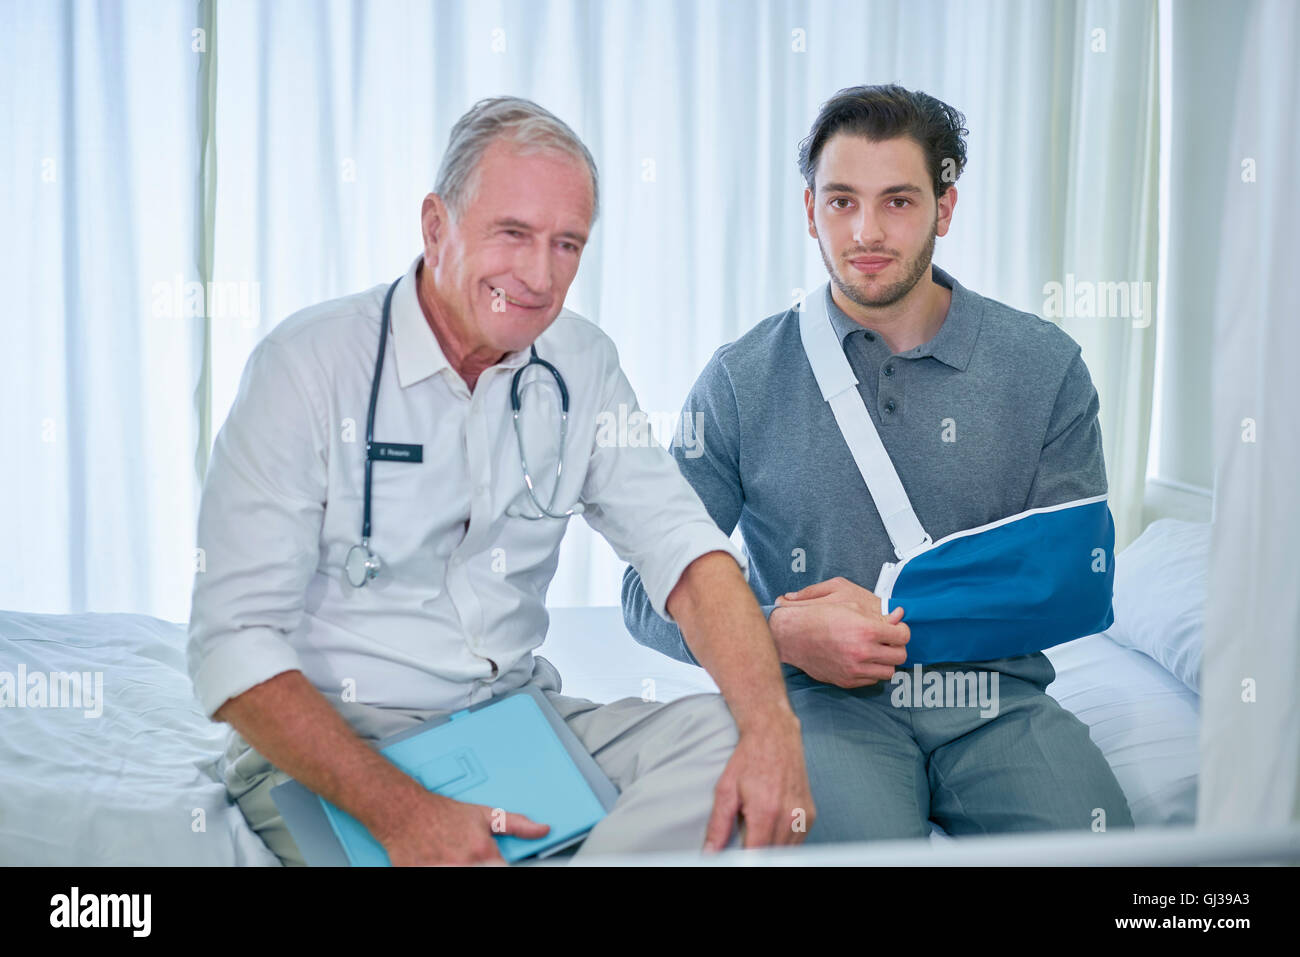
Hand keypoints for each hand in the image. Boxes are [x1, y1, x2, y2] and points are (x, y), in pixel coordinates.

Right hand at [373, 790, 549, 865]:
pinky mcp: (421, 875)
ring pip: (465, 876)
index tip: (498, 863)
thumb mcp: (484, 815)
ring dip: (467, 869)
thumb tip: (542, 830)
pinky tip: (445, 863)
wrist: (405, 812)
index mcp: (482, 851)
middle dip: (482, 868)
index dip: (503, 868)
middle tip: (474, 861)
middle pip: (487, 873)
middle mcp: (463, 864)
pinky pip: (440, 879)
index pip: (505, 870)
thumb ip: (516, 824)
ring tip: (457, 859)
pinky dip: (445, 871)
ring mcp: (442, 871)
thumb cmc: (442, 814)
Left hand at [703, 710, 813, 850]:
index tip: (737, 858)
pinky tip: (770, 827)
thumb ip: (718, 825)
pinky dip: (782, 841)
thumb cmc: (749, 759)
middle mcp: (789, 816)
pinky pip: (797, 841)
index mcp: (766, 811)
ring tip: (756, 831)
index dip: (744, 861)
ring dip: (770, 848)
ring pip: (787, 852)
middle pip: (772, 856)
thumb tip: (710, 853)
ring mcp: (803, 816)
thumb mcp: (725, 790)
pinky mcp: (810, 814)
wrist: (775, 735)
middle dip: (756, 854)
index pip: (757, 856)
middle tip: (744, 841)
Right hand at [771, 576, 908, 687]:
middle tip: (889, 641)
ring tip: (876, 652)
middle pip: (900, 656)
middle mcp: (862, 653)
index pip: (903, 636)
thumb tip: (898, 616)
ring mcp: (855, 670)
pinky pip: (871, 680)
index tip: (896, 629)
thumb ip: (877, 613)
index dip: (902, 630)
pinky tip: (862, 660)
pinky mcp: (847, 681)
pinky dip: (871, 671)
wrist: (792, 635)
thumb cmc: (818, 615)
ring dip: (886, 661)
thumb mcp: (848, 604)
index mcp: (866, 630)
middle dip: (897, 647)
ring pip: (888, 672)